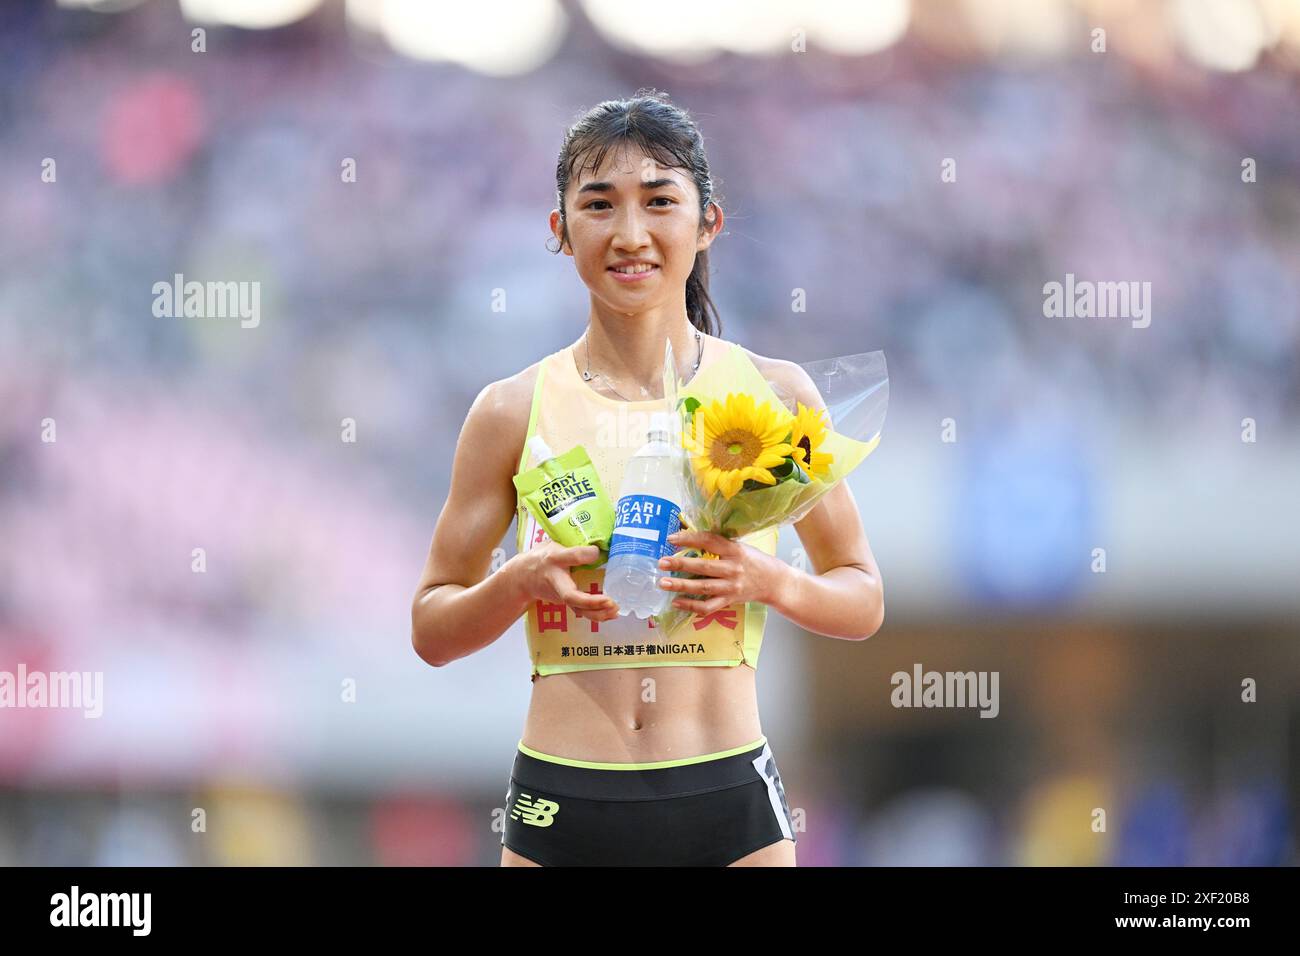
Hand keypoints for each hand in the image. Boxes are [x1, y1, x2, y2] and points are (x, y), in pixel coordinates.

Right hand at [509, 542, 620, 621]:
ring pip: (578, 609)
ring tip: (614, 609)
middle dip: (590, 601)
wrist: (523, 578)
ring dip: (597, 613)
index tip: (596, 552)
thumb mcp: (554, 545)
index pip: (569, 557)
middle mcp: (557, 580)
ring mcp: (561, 595)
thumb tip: (598, 548)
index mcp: (554, 559)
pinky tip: (612, 614)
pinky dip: (598, 615)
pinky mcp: (567, 603)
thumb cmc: (542, 558)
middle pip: (571, 595)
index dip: (583, 555)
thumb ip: (573, 545)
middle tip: (609, 601)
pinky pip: (582, 612)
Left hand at [656, 530, 788, 615]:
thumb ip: (719, 544)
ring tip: (663, 583)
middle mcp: (733, 568)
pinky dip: (691, 606)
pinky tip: (676, 602)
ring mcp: (731, 587)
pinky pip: (708, 606)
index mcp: (735, 550)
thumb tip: (688, 537)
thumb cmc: (754, 560)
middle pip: (703, 567)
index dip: (690, 538)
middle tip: (662, 562)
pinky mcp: (729, 600)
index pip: (709, 541)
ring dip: (681, 586)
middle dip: (680, 564)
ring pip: (703, 588)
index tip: (671, 538)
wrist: (774, 582)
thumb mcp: (740, 546)